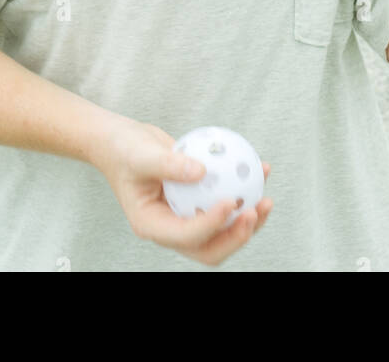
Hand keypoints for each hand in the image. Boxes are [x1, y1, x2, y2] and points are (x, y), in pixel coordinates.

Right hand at [97, 116, 272, 266]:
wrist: (121, 141)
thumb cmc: (123, 149)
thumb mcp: (139, 153)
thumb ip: (169, 164)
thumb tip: (202, 171)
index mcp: (152, 225)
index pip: (187, 236)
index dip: (212, 224)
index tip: (231, 201)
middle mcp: (171, 227)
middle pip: (210, 247)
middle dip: (237, 236)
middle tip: (255, 211)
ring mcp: (185, 216)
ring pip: (222, 232)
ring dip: (248, 221)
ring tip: (267, 200)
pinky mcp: (197, 201)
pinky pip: (224, 203)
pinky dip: (245, 192)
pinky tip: (262, 171)